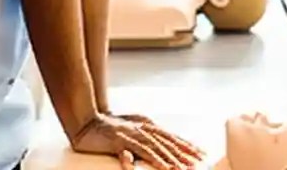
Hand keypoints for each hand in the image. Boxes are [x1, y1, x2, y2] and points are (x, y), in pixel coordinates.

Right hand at [72, 113, 205, 168]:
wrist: (87, 121)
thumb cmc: (109, 127)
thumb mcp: (132, 129)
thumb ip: (147, 135)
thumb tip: (163, 145)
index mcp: (148, 125)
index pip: (171, 136)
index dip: (187, 145)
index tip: (200, 153)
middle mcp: (142, 128)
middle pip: (167, 142)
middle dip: (182, 153)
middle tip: (196, 162)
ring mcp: (131, 134)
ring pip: (154, 147)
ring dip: (168, 159)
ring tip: (179, 168)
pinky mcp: (119, 140)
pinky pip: (135, 152)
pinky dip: (147, 159)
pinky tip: (157, 166)